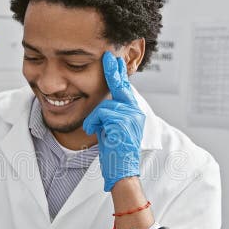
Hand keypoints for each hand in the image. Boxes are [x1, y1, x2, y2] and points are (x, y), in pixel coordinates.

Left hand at [83, 51, 144, 191]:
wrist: (122, 171)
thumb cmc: (115, 153)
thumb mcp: (112, 128)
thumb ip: (111, 114)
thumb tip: (105, 101)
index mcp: (134, 113)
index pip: (125, 88)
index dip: (119, 73)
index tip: (114, 60)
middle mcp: (135, 112)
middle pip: (120, 87)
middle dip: (112, 71)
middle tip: (107, 57)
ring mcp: (131, 117)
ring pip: (105, 106)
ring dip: (94, 119)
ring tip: (94, 130)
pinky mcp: (123, 123)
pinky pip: (101, 114)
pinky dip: (93, 123)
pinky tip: (94, 133)